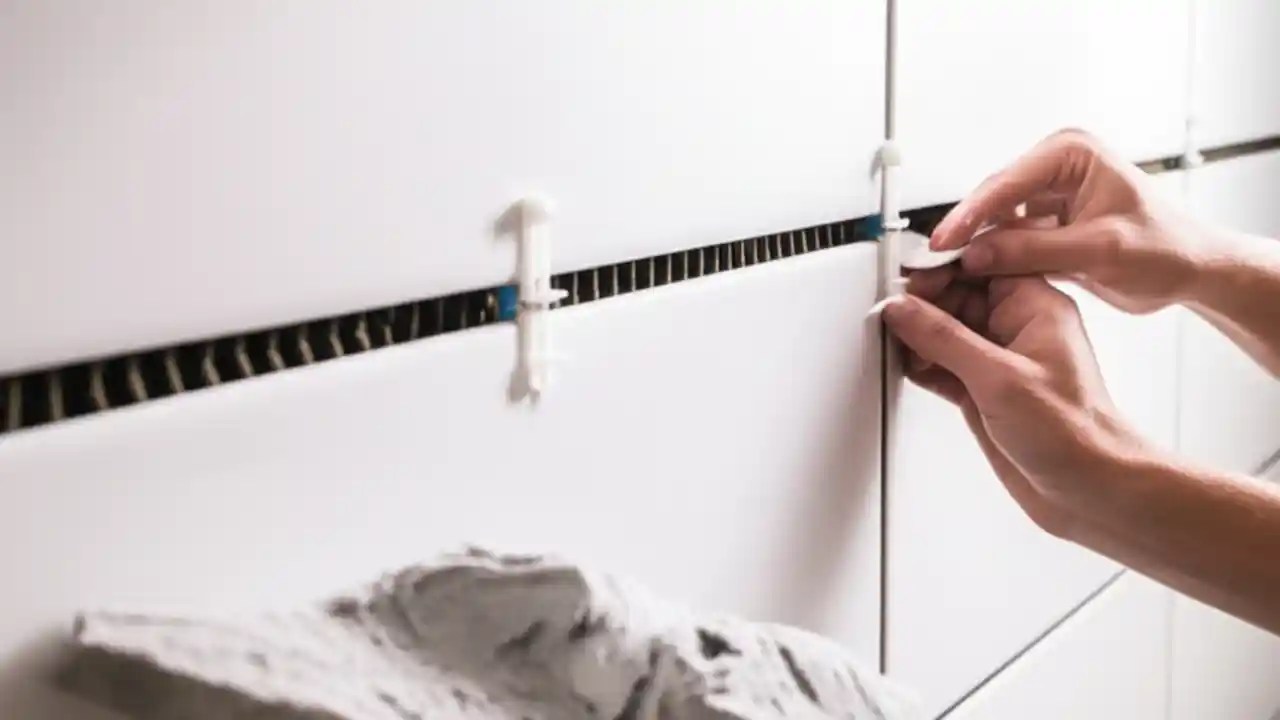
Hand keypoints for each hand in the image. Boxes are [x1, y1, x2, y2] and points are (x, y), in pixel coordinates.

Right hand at [882, 275, 1149, 535]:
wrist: (1090, 489)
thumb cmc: (1074, 433)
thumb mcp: (999, 378)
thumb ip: (944, 339)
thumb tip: (904, 310)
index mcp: (1035, 306)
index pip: (980, 266)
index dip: (940, 269)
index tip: (908, 283)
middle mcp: (1017, 328)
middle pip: (957, 297)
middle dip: (922, 304)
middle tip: (894, 316)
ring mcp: (999, 360)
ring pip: (945, 331)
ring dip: (917, 336)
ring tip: (895, 344)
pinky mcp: (984, 390)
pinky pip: (943, 365)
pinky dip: (921, 365)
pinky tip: (906, 367)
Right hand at [931, 129, 1204, 313]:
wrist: (1191, 270)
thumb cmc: (1165, 247)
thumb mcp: (1099, 250)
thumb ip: (1033, 250)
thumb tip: (977, 253)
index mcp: (1072, 153)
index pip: (1006, 182)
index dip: (969, 215)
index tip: (942, 241)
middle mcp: (1056, 168)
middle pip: (992, 199)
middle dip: (965, 230)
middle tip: (935, 259)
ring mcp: (1048, 196)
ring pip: (994, 221)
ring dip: (974, 246)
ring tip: (946, 270)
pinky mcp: (1046, 225)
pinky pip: (1007, 239)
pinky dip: (990, 258)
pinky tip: (971, 274)